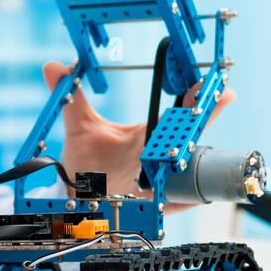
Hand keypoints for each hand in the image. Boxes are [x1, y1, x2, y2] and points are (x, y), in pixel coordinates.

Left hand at [41, 60, 235, 215]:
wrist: (76, 194)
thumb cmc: (86, 160)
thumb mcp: (80, 126)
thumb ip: (72, 97)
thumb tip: (53, 65)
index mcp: (147, 133)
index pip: (177, 112)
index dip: (198, 99)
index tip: (216, 85)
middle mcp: (155, 155)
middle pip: (184, 138)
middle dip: (197, 125)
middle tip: (212, 108)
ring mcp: (153, 179)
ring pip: (178, 171)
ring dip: (187, 162)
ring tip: (192, 149)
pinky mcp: (145, 203)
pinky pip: (168, 205)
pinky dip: (180, 203)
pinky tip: (195, 197)